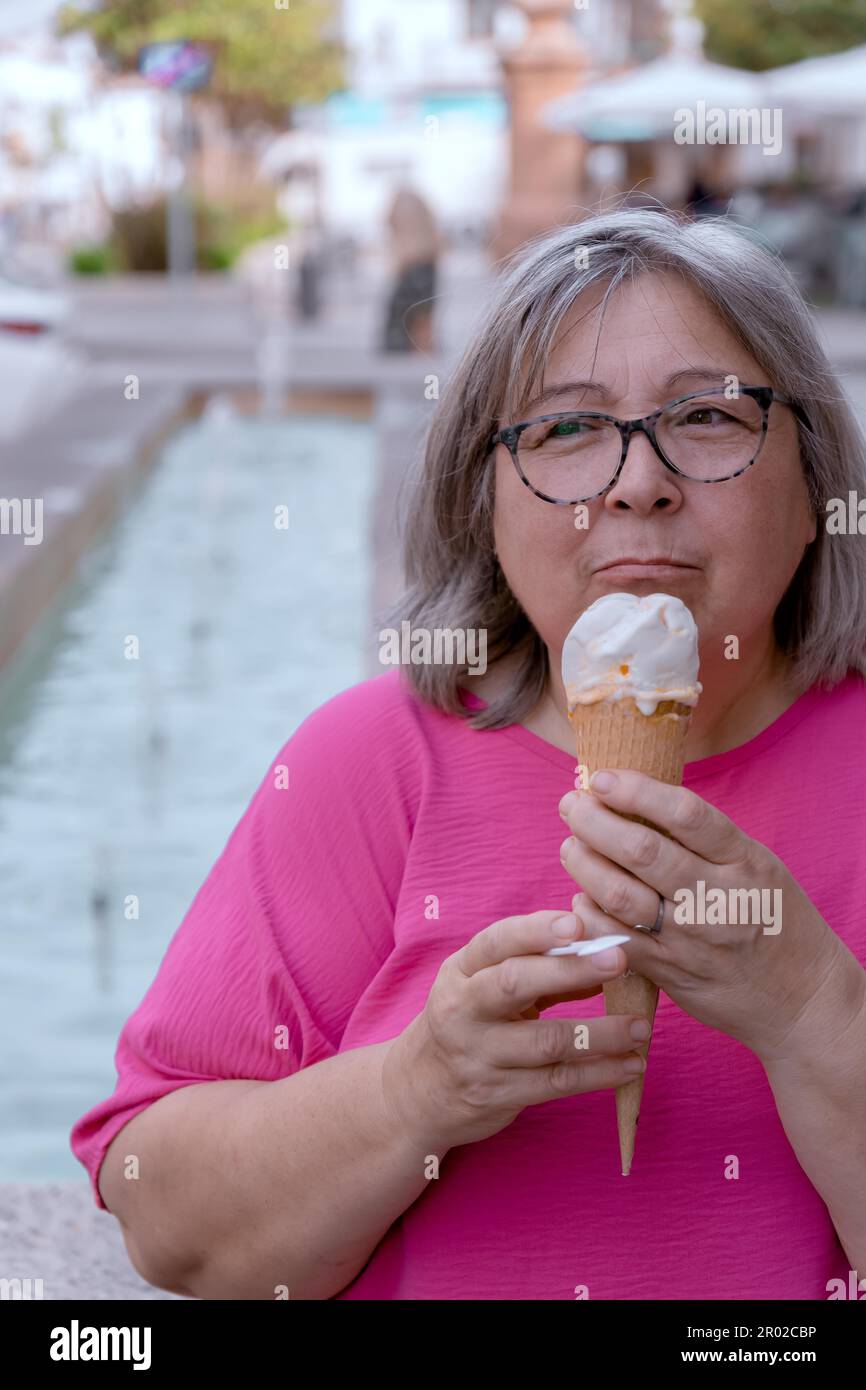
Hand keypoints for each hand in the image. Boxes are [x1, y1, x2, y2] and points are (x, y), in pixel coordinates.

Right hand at [381, 909, 649, 1148]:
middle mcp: (462, 1010)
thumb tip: (602, 948)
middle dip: (570, 969)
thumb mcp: (487, 985)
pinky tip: (630, 1065)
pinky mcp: (496, 1095)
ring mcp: (478, 1055)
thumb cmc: (469, 1022)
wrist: (418, 1090)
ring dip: (601, 1033)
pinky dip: (599, 1074)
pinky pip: (556, 1083)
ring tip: (642, 1027)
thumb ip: (539, 968)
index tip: (578, 922)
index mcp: (461, 972)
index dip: (536, 931)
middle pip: (515, 984)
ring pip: (545, 1041)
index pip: (496, 942)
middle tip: (619, 959)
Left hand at [557, 772, 856, 1063]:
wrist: (801, 1000)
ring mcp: (690, 938)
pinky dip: (587, 914)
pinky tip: (581, 898)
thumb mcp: (758, 868)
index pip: (684, 814)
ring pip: (619, 894)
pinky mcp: (669, 972)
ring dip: (583, 864)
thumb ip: (706, 841)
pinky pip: (614, 937)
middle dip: (594, 822)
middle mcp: (717, 897)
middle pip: (642, 851)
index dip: (636, 791)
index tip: (602, 778)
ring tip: (571, 846)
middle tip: (571, 804)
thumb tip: (638, 802)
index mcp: (743, 861)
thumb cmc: (772, 920)